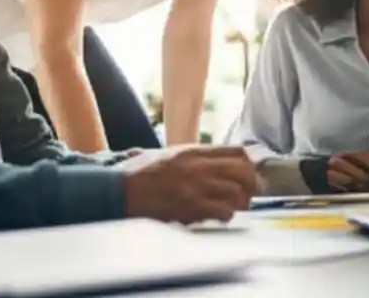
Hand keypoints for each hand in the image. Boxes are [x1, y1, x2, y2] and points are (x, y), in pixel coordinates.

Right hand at [122, 146, 256, 223]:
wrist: (118, 190)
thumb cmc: (139, 174)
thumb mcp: (167, 154)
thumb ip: (190, 156)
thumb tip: (208, 158)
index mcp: (194, 152)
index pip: (237, 151)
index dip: (248, 165)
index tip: (247, 175)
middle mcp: (199, 166)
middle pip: (243, 170)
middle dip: (250, 184)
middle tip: (247, 195)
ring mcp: (195, 186)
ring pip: (236, 191)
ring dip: (239, 202)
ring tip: (233, 207)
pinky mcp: (190, 206)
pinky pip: (223, 210)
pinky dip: (226, 215)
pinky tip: (220, 216)